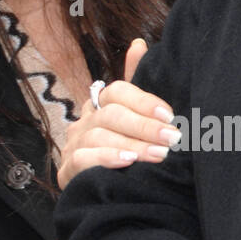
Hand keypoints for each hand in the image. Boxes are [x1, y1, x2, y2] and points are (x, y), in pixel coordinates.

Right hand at [57, 39, 180, 188]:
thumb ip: (136, 84)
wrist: (104, 195)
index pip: (116, 92)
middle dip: (144, 126)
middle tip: (173, 138)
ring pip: (99, 136)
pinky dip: (105, 158)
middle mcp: (84, 122)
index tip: (169, 114)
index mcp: (100, 105)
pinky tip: (127, 163)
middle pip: (111, 114)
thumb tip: (139, 44)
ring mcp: (73, 146)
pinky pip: (82, 159)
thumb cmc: (124, 150)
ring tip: (160, 154)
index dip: (142, 100)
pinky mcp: (67, 171)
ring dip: (132, 145)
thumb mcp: (133, 118)